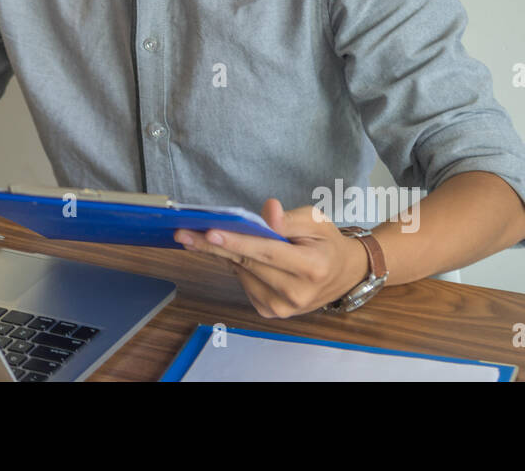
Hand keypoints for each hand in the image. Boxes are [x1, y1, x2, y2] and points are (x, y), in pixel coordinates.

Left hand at [173, 199, 370, 317]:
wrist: (342, 274)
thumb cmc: (326, 242)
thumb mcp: (316, 221)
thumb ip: (289, 218)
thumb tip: (268, 211)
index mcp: (311, 267)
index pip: (266, 252)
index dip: (237, 241)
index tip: (210, 230)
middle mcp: (296, 293)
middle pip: (247, 264)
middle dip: (212, 245)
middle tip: (182, 233)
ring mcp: (282, 307)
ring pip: (241, 273)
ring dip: (220, 253)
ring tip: (199, 236)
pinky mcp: (271, 312)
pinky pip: (244, 282)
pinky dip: (235, 264)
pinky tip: (230, 251)